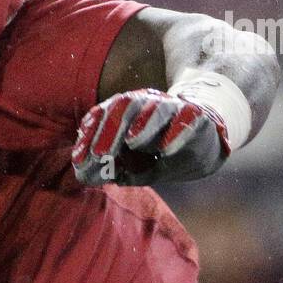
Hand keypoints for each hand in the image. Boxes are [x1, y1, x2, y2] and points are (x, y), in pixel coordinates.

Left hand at [72, 88, 229, 186]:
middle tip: (100, 155)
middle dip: (109, 130)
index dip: (88, 138)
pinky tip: (165, 149)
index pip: (101, 116)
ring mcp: (171, 108)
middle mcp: (145, 105)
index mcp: (123, 113)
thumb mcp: (133, 165)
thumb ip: (111, 169)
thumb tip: (86, 177)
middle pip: (124, 106)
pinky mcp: (195, 116)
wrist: (201, 144)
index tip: (80, 162)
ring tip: (131, 143)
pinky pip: (186, 117)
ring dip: (141, 125)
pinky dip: (174, 132)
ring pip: (154, 107)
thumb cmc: (158, 154)